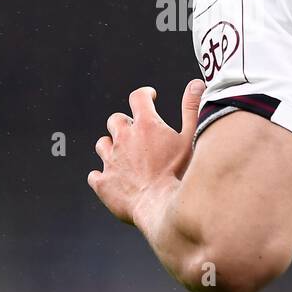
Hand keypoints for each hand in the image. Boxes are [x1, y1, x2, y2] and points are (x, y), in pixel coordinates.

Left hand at [88, 79, 205, 224]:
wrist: (160, 207)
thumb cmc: (179, 174)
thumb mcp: (191, 138)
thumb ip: (192, 108)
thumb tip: (196, 84)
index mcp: (145, 125)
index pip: (138, 97)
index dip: (144, 94)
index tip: (150, 97)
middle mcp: (123, 138)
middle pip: (116, 120)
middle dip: (126, 124)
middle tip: (139, 135)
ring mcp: (110, 160)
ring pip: (102, 144)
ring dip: (112, 147)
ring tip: (126, 157)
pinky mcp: (102, 182)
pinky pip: (95, 174)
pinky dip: (103, 175)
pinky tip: (115, 180)